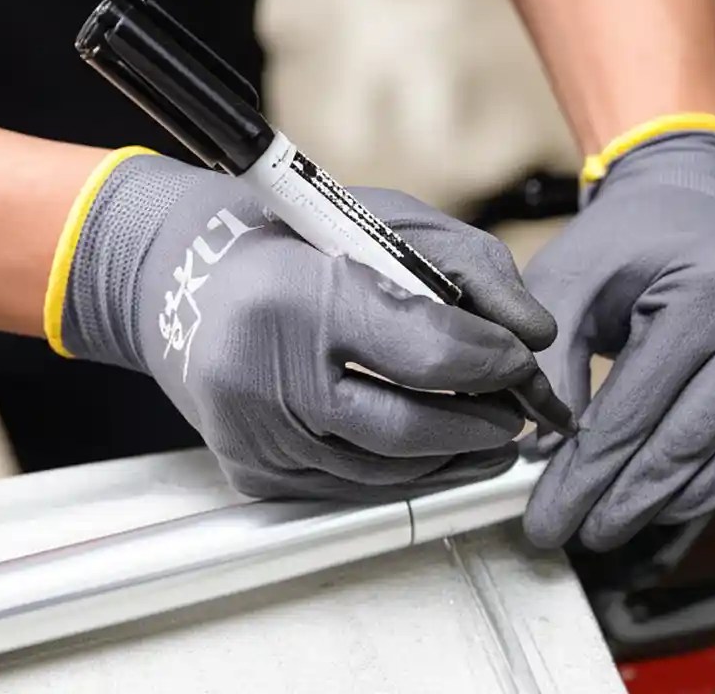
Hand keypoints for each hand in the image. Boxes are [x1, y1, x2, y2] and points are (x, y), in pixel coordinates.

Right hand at [49, 150, 556, 500]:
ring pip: (386, 472)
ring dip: (453, 458)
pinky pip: (351, 490)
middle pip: (410, 429)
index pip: (427, 351)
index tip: (521, 360)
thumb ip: (470, 269)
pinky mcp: (252, 473)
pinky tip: (437, 453)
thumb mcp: (382, 224)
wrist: (178, 281)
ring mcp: (253, 436)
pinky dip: (405, 474)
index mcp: (298, 296)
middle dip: (482, 425)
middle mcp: (265, 376)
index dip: (491, 363)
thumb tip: (536, 336)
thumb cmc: (291, 241)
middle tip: (518, 414)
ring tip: (491, 436)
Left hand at [521, 132, 714, 549]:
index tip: (548, 513)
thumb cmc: (639, 230)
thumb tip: (545, 449)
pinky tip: (667, 500)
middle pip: (687, 441)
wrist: (709, 195)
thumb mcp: (578, 270)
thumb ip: (554, 355)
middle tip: (575, 533)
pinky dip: (711, 482)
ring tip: (612, 525)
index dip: (587, 471)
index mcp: (712, 289)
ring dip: (667, 502)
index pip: (637, 406)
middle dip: (623, 498)